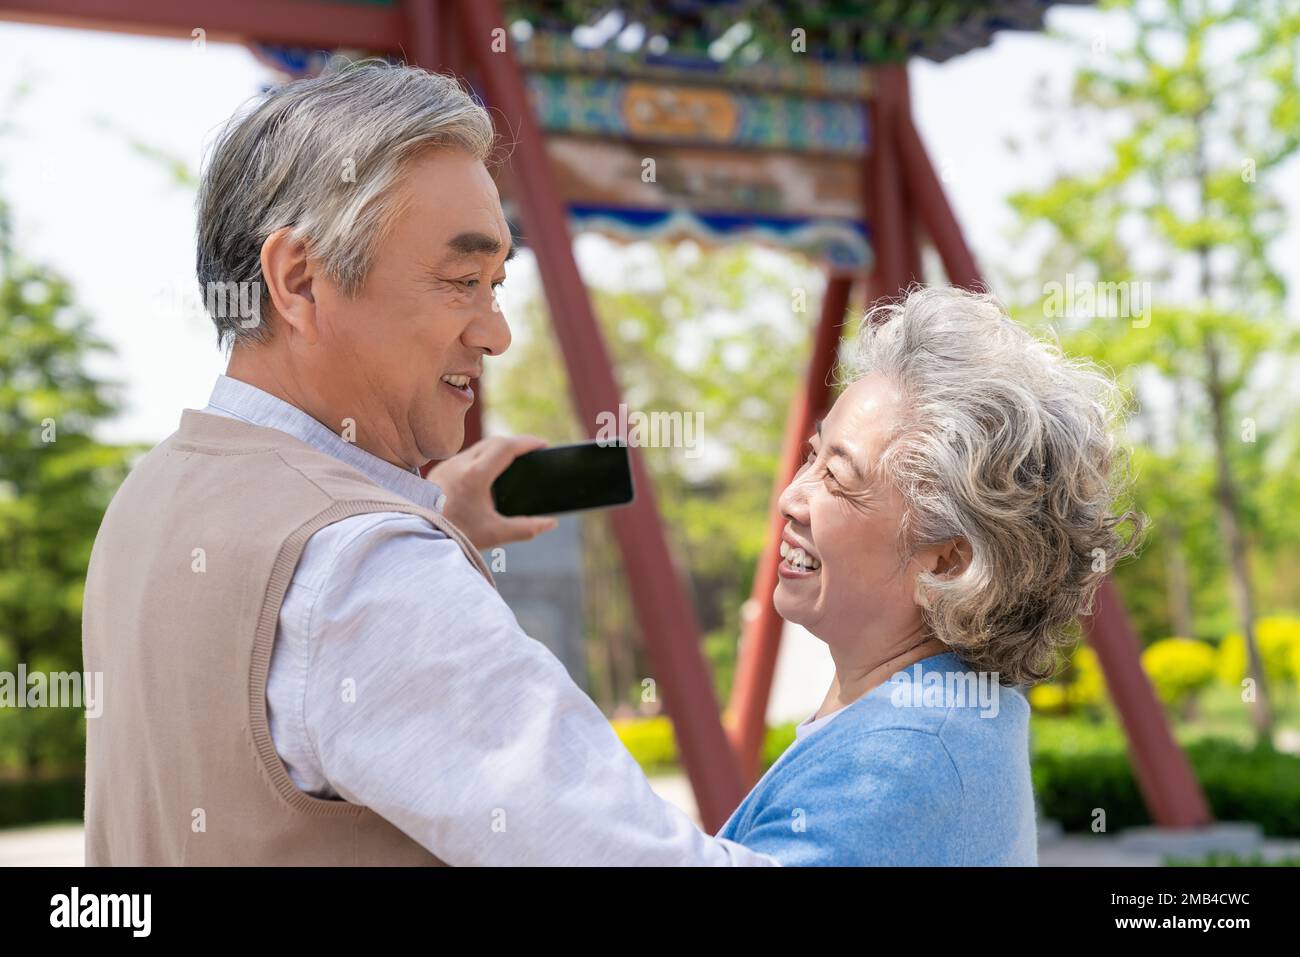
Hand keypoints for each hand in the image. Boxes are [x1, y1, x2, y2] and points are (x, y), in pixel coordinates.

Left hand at [426, 435, 557, 549]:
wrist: (417, 538)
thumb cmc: (455, 536)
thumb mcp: (494, 534)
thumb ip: (526, 528)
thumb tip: (550, 523)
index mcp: (475, 476)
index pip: (506, 447)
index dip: (528, 443)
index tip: (543, 445)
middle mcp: (459, 464)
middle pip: (494, 442)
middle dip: (516, 443)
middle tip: (533, 451)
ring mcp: (446, 465)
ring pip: (478, 447)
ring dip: (498, 448)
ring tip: (515, 459)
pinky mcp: (438, 470)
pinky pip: (465, 456)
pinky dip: (483, 457)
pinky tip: (490, 470)